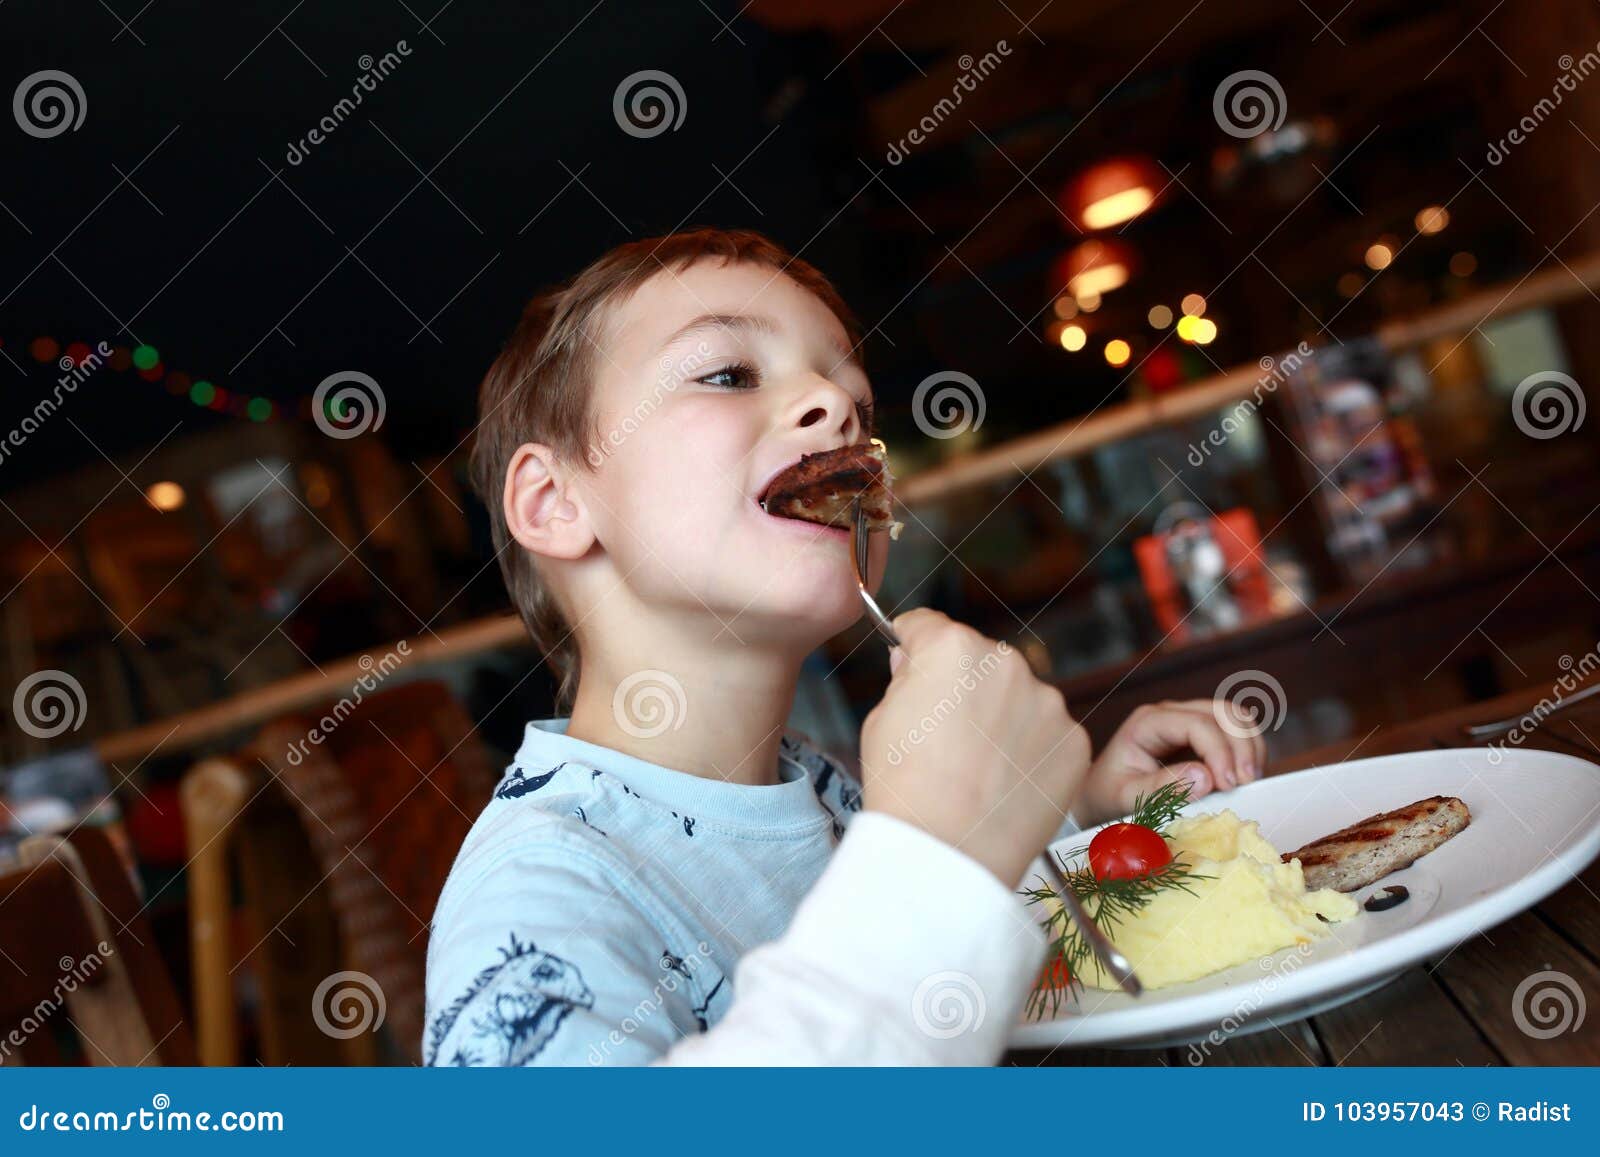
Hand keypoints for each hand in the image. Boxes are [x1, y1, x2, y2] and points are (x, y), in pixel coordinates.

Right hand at [858, 609, 1091, 886]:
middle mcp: (1007, 663)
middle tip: (946, 734)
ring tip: (979, 766)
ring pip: (1019, 696)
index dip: (914, 643)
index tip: (911, 655)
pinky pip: (1048, 733)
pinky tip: (1006, 782)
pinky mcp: (1074, 741)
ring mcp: (1048, 702)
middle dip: (963, 685)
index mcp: (952, 648)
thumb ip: (905, 679)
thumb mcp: (881, 721)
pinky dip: (1031, 750)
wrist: (949, 855)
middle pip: (980, 660)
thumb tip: (916, 663)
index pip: (928, 626)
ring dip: (1003, 716)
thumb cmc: (906, 791)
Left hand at [1073, 699, 1264, 827]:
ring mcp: (1187, 721)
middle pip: (1223, 713)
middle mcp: (1170, 714)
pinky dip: (1248, 750)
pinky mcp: (1201, 736)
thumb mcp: (1125, 798)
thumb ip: (1161, 789)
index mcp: (1147, 723)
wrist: (1098, 796)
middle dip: (1241, 747)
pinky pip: (1235, 732)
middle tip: (1245, 784)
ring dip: (1250, 746)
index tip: (1228, 784)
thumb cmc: (1106, 796)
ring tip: (1248, 782)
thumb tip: (1205, 777)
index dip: (1219, 751)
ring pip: (1235, 717)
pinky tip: (1244, 778)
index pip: (1196, 724)